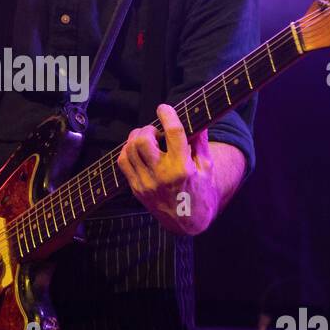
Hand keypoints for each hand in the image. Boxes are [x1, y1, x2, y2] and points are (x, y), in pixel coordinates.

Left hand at [118, 103, 218, 235]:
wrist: (187, 221)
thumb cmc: (201, 191)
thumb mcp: (207, 167)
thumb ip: (201, 142)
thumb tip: (199, 120)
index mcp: (183, 168)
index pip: (173, 133)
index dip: (168, 115)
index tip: (164, 108)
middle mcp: (162, 176)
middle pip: (143, 140)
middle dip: (148, 129)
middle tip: (155, 131)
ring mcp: (146, 183)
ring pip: (129, 150)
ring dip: (136, 138)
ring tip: (146, 138)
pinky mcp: (136, 189)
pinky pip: (123, 163)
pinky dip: (127, 151)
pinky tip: (138, 150)